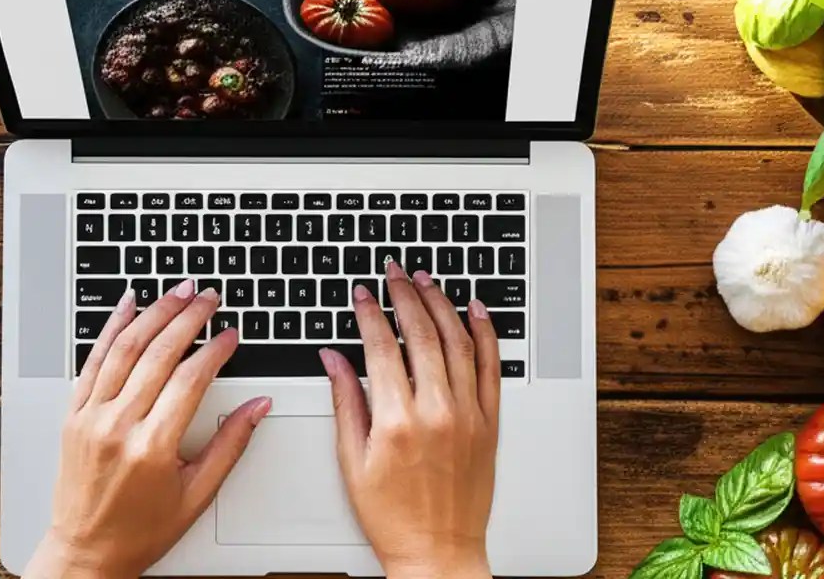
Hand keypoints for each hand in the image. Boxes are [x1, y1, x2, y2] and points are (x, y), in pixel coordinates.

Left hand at [25, 279, 270, 578]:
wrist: (85, 552)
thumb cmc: (141, 530)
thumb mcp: (198, 494)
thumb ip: (231, 444)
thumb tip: (259, 406)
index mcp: (152, 448)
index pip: (190, 381)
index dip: (215, 351)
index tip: (231, 334)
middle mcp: (116, 427)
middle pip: (157, 355)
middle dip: (187, 319)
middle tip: (208, 297)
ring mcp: (90, 418)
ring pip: (124, 350)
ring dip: (153, 314)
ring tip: (176, 292)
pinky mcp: (73, 416)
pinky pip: (92, 362)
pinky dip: (110, 329)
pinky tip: (126, 306)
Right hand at [322, 261, 500, 578]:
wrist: (438, 551)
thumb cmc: (392, 516)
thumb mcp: (352, 462)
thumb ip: (345, 402)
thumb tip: (333, 358)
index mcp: (397, 422)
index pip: (381, 348)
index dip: (370, 314)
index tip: (363, 293)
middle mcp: (437, 412)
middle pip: (422, 335)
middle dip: (406, 295)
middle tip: (396, 272)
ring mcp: (469, 415)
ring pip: (458, 342)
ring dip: (442, 304)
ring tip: (428, 280)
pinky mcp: (490, 422)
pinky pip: (491, 367)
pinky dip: (485, 333)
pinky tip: (475, 311)